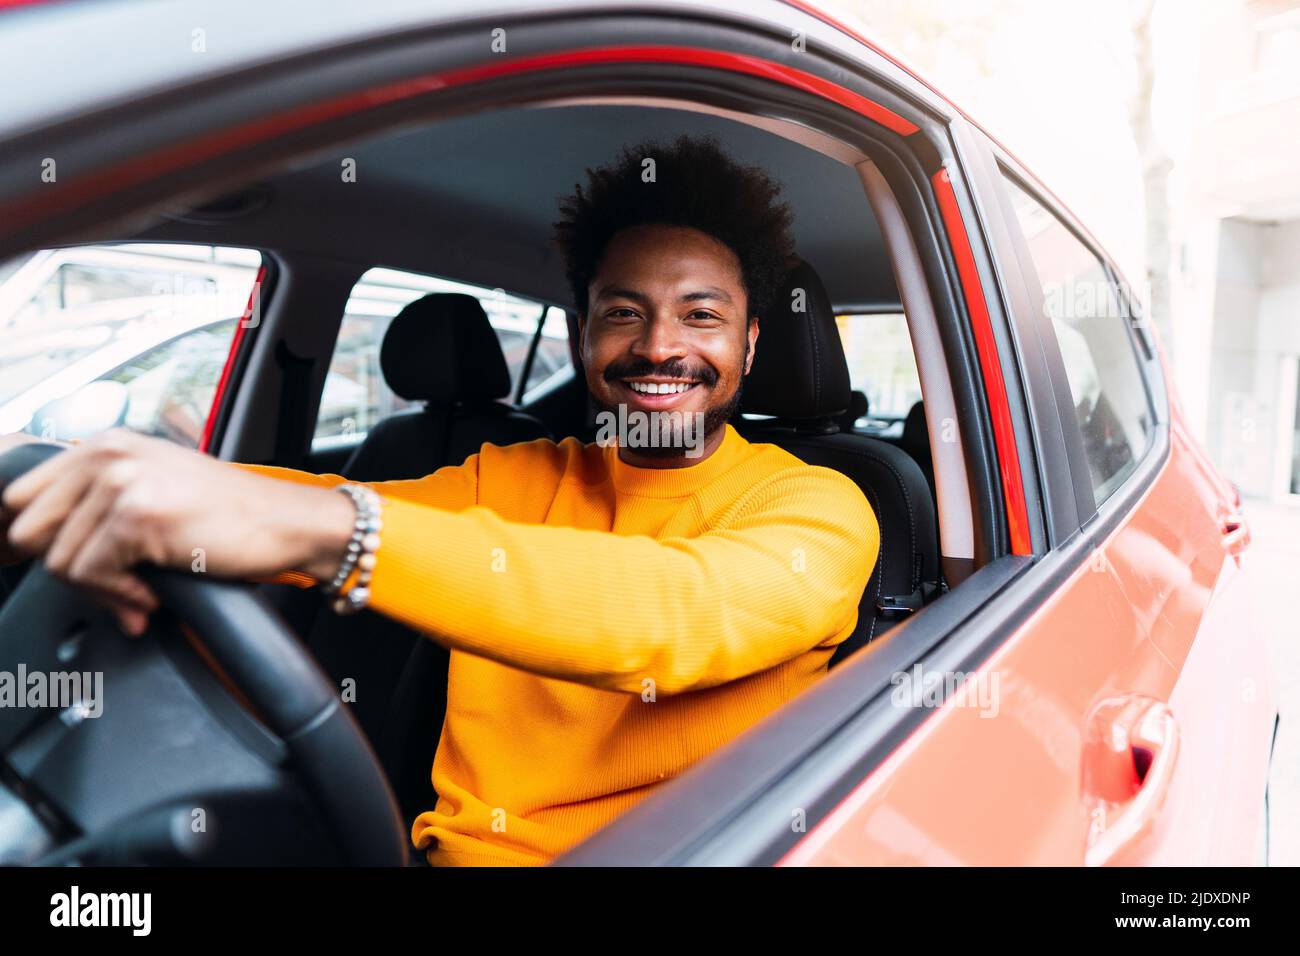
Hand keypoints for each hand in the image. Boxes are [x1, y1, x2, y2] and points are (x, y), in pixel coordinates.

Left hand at [1, 428, 354, 634]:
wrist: (287, 522)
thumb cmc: (232, 514)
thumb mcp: (155, 488)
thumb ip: (99, 503)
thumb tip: (44, 549)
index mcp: (105, 443)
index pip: (21, 495)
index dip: (35, 540)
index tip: (61, 566)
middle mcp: (107, 454)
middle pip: (31, 530)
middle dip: (67, 569)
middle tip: (111, 586)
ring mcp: (121, 482)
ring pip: (58, 560)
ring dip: (100, 591)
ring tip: (139, 593)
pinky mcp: (137, 516)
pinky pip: (91, 575)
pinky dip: (119, 598)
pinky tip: (151, 595)